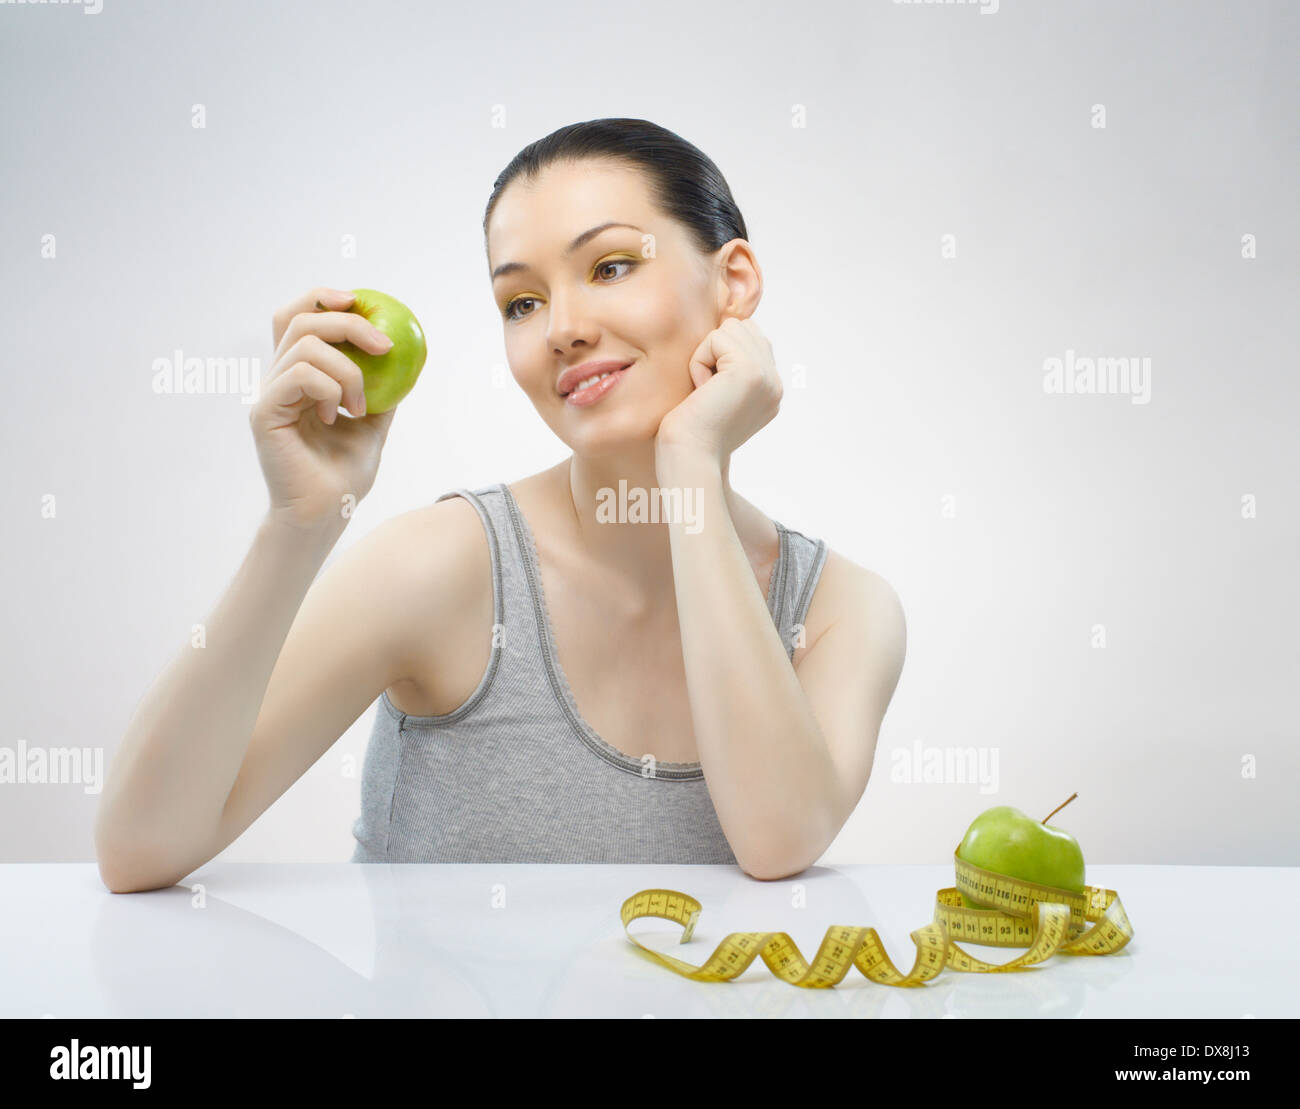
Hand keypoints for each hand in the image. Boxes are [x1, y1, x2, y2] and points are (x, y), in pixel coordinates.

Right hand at [249, 286, 398, 530]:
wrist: (327, 512)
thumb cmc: (345, 473)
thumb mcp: (373, 422)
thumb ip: (381, 389)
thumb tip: (405, 356)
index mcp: (297, 376)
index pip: (297, 318)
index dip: (322, 298)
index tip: (360, 300)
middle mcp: (277, 379)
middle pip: (300, 320)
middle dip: (348, 323)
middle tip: (385, 346)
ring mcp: (267, 394)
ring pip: (305, 347)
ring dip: (347, 370)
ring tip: (360, 406)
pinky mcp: (264, 412)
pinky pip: (299, 376)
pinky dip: (329, 389)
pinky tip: (336, 416)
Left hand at [655, 317, 782, 467]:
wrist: (689, 459)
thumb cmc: (690, 433)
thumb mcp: (717, 394)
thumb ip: (730, 365)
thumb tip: (727, 324)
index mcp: (770, 390)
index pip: (749, 338)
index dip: (720, 354)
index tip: (711, 393)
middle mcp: (774, 383)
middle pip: (741, 327)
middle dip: (714, 352)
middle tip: (707, 392)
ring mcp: (766, 377)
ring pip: (729, 329)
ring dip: (705, 357)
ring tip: (705, 391)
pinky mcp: (749, 371)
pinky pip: (715, 338)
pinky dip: (698, 362)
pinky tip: (702, 392)